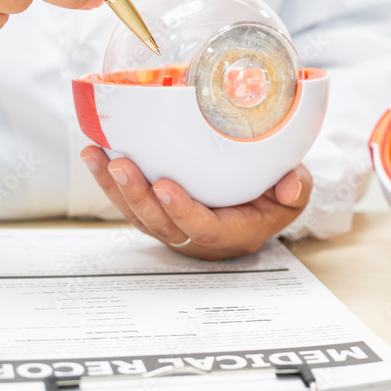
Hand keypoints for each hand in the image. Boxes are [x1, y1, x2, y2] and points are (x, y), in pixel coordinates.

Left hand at [80, 145, 312, 259]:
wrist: (259, 204)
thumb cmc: (275, 197)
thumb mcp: (295, 195)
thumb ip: (296, 189)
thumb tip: (289, 184)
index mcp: (233, 233)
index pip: (204, 229)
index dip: (183, 211)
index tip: (166, 185)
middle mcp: (198, 235)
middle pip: (162, 225)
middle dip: (137, 196)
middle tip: (121, 164)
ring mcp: (175, 225)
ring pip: (140, 216)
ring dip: (116, 189)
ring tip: (98, 156)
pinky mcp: (157, 213)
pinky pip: (130, 204)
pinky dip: (109, 182)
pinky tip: (93, 155)